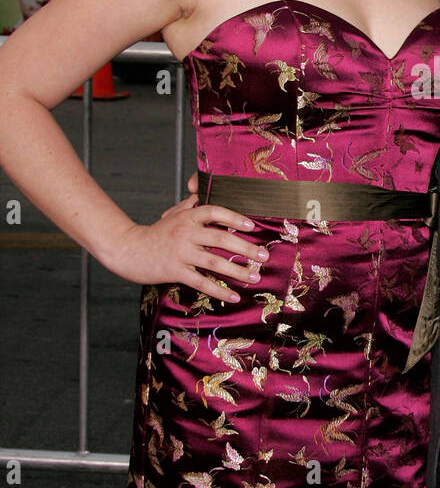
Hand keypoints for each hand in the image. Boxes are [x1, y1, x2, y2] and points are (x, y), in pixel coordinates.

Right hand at [109, 192, 268, 302]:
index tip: (251, 226)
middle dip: (245, 248)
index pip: (213, 211)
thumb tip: (206, 191)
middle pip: (220, 238)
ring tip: (254, 277)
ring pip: (214, 262)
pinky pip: (201, 282)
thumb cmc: (156, 233)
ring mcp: (180, 252)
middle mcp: (185, 232)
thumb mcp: (173, 214)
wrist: (128, 250)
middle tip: (264, 256)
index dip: (233, 217)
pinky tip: (233, 296)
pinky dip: (219, 290)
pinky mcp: (174, 271)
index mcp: (187, 216)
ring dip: (238, 271)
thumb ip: (192, 205)